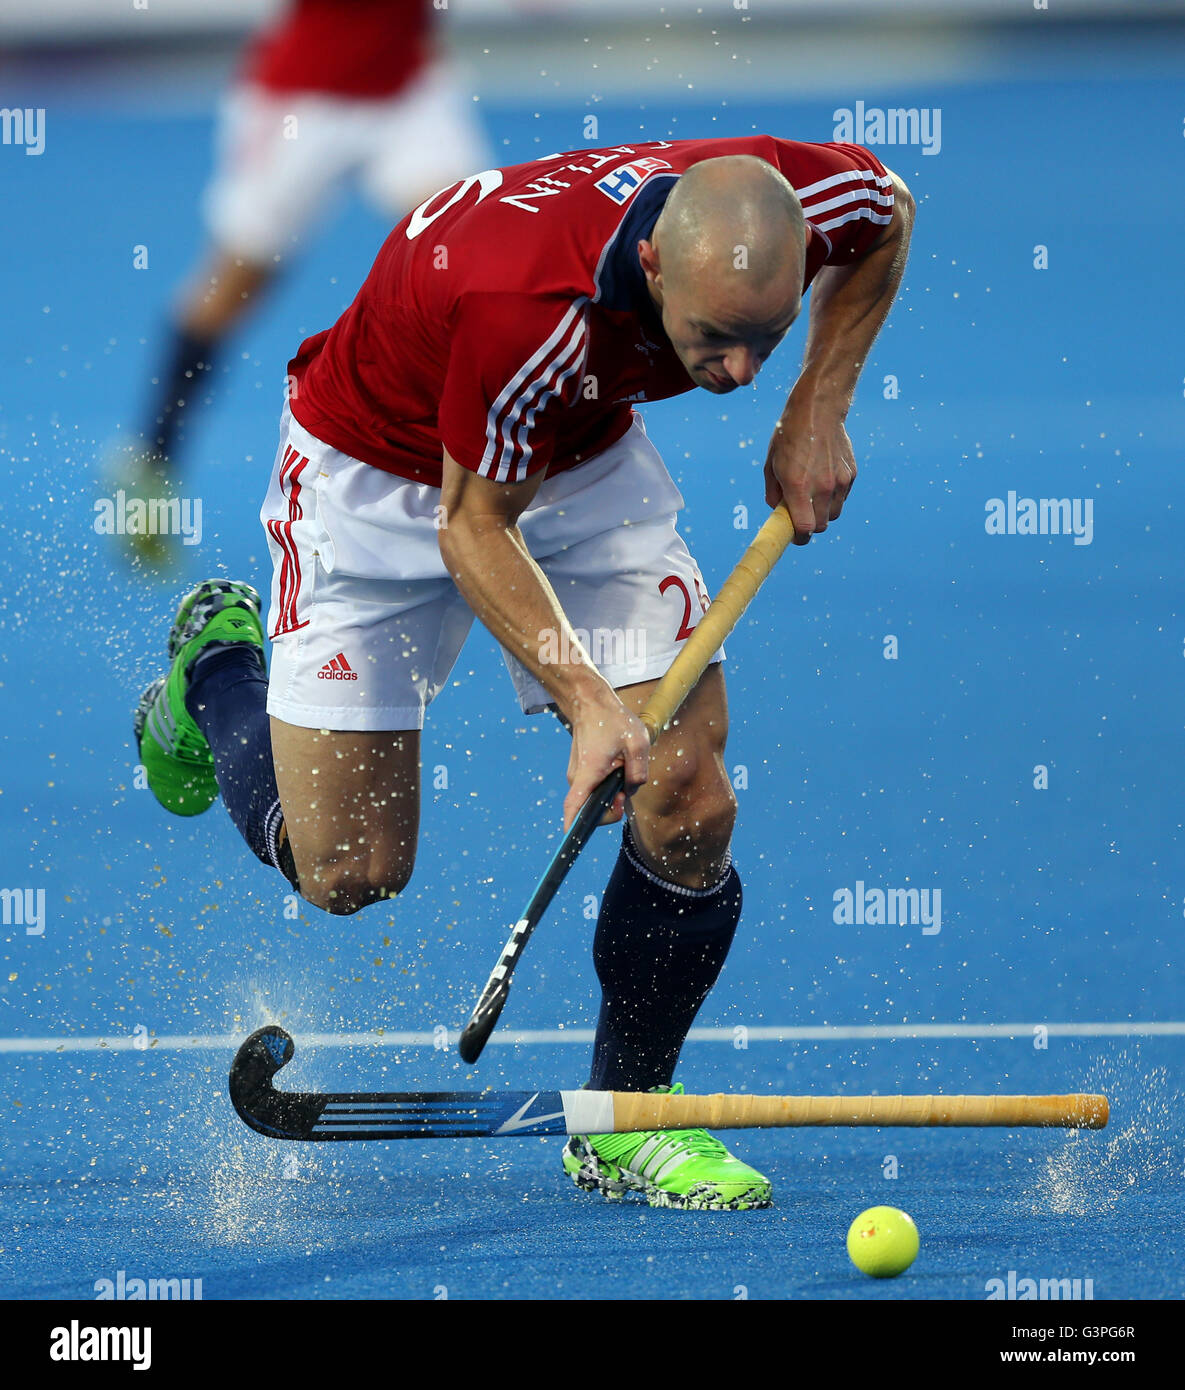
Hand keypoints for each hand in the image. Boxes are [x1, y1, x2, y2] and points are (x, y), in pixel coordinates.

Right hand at [563, 694, 649, 830]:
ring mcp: (577, 776)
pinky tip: (616, 766)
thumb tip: (630, 791)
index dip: (574, 827)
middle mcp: (577, 778)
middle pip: (593, 809)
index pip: (575, 807)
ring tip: (622, 766)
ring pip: (596, 798)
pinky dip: (607, 785)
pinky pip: (594, 789)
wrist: (590, 703)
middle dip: (613, 806)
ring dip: (612, 792)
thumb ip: (639, 772)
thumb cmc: (614, 721)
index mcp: (589, 772)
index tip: (573, 842)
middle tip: (626, 785)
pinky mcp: (580, 772)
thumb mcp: (638, 743)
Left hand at [764, 399, 856, 544]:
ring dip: (822, 512)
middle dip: (810, 526)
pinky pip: (842, 497)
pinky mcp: (850, 475)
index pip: (805, 529)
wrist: (817, 410)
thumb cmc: (788, 437)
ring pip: (833, 514)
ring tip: (812, 495)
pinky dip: (833, 497)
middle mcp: (822, 487)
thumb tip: (777, 511)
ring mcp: (839, 481)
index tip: (794, 536)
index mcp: (798, 486)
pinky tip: (823, 479)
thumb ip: (773, 493)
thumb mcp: (771, 465)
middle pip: (820, 526)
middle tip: (801, 515)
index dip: (799, 538)